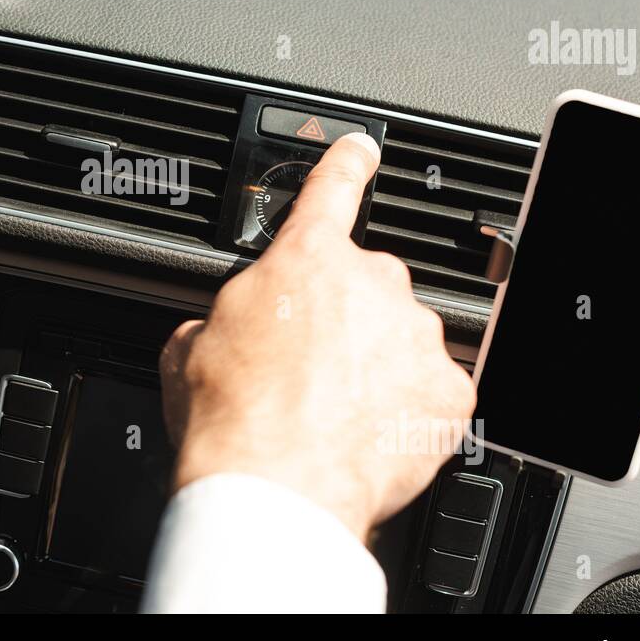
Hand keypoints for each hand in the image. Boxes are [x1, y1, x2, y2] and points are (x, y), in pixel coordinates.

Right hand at [159, 133, 475, 540]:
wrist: (275, 491)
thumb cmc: (231, 419)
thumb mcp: (191, 346)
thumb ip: (221, 315)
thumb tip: (220, 329)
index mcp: (307, 260)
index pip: (332, 189)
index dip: (346, 163)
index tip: (362, 149)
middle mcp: (373, 284)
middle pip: (365, 285)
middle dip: (341, 319)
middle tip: (305, 370)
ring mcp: (416, 337)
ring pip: (400, 338)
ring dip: (374, 365)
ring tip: (331, 414)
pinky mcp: (449, 392)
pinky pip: (431, 390)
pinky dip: (405, 409)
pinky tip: (366, 434)